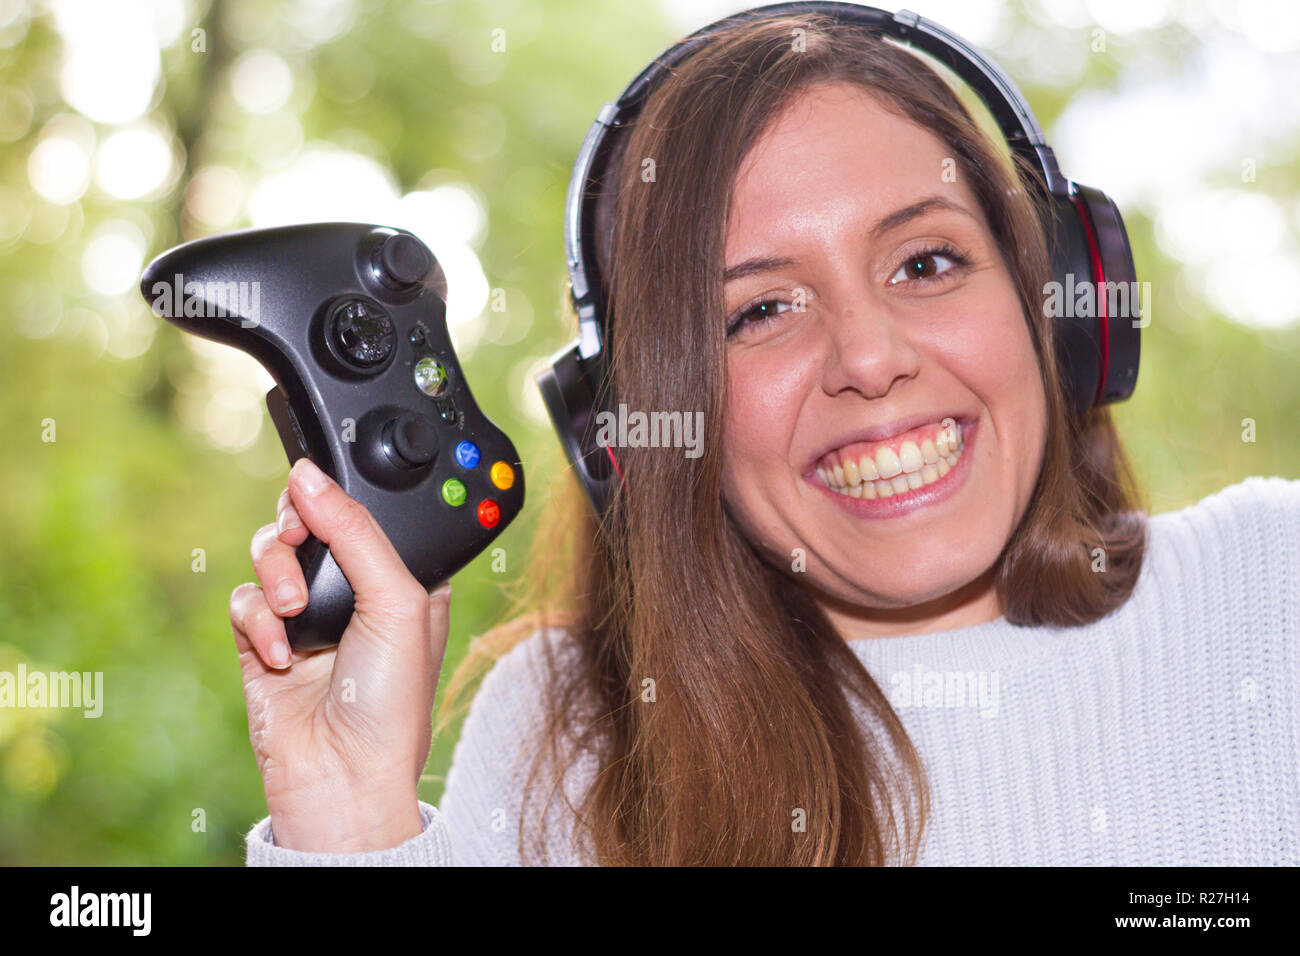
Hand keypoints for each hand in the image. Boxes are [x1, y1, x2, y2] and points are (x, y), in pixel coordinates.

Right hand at [230, 457, 451, 851]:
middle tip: (296, 538)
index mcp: (401, 576)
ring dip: (275, 573)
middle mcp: (354, 590)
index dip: (338, 497)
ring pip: (270, 554)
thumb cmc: (391, 702)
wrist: (342, 777)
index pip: (362, 511)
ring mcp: (307, 615)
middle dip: (296, 527)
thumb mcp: (397, 601)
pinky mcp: (263, 641)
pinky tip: (281, 654)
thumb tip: (309, 475)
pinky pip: (244, 601)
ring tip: (293, 610)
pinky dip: (257, 620)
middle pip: (308, 521)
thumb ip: (355, 531)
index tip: (317, 489)